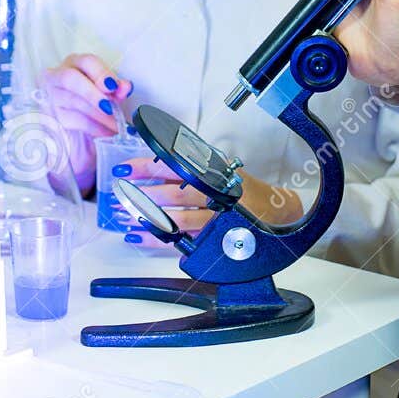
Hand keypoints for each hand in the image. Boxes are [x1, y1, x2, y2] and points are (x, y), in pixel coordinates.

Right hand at [43, 53, 130, 192]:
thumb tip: (124, 87)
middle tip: (110, 107)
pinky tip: (107, 133)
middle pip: (71, 79)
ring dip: (98, 116)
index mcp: (75, 63)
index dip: (101, 74)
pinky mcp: (55, 115)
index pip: (86, 62)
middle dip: (92, 94)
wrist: (79, 115)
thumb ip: (117, 87)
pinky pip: (74, 121)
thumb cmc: (94, 95)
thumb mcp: (108, 89)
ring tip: (116, 125)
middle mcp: (59, 75)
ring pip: (73, 102)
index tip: (114, 87)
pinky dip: (94, 128)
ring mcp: (53, 95)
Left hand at [115, 158, 302, 231]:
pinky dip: (158, 239)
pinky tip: (141, 235)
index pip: (174, 164)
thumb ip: (193, 162)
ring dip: (149, 216)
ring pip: (177, 217)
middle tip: (120, 194)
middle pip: (174, 191)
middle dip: (143, 193)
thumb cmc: (244, 188)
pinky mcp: (216, 238)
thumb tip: (157, 158)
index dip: (146, 166)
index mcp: (212, 171)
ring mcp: (215, 217)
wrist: (278, 211)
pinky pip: (183, 239)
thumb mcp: (220, 167)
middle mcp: (214, 193)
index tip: (124, 169)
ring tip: (127, 215)